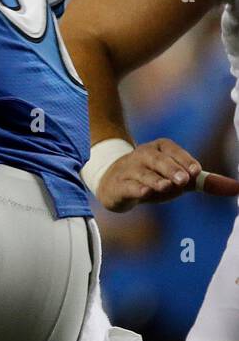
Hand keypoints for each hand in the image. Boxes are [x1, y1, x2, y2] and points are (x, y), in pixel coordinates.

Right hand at [97, 137, 238, 212]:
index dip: (184, 160)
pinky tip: (144, 193)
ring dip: (154, 179)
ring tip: (166, 187)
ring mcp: (128, 170)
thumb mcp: (179, 178)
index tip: (195, 171)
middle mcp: (142, 155)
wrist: (114, 184)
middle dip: (170, 168)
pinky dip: (136, 189)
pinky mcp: (118, 185)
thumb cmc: (154, 179)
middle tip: (184, 180)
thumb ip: (206, 182)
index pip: (172, 150)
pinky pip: (127, 185)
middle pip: (156, 159)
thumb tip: (238, 188)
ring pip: (142, 173)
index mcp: (159, 148)